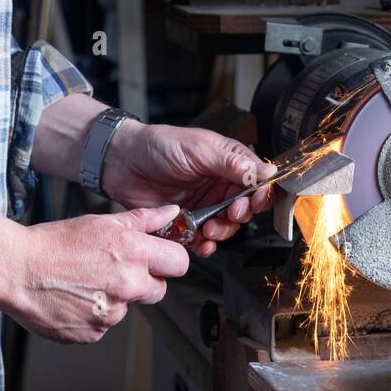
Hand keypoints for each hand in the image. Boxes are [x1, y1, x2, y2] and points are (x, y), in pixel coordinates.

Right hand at [0, 203, 188, 344]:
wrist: (16, 269)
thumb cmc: (54, 243)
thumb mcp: (102, 222)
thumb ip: (143, 220)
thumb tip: (172, 214)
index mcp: (133, 254)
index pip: (179, 263)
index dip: (170, 259)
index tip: (159, 258)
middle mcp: (126, 286)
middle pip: (158, 290)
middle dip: (144, 281)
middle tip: (117, 269)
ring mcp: (110, 315)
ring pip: (128, 309)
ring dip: (115, 299)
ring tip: (86, 282)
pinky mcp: (92, 334)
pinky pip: (104, 325)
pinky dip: (93, 315)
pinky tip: (75, 298)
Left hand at [102, 121, 277, 256]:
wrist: (123, 162)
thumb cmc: (160, 146)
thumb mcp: (200, 149)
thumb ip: (233, 162)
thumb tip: (267, 170)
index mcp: (228, 164)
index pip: (257, 182)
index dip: (260, 194)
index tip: (254, 201)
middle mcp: (219, 186)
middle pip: (245, 209)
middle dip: (240, 215)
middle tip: (231, 213)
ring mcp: (204, 205)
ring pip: (226, 227)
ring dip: (223, 231)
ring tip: (209, 227)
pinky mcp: (186, 223)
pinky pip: (203, 240)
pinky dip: (205, 244)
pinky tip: (200, 242)